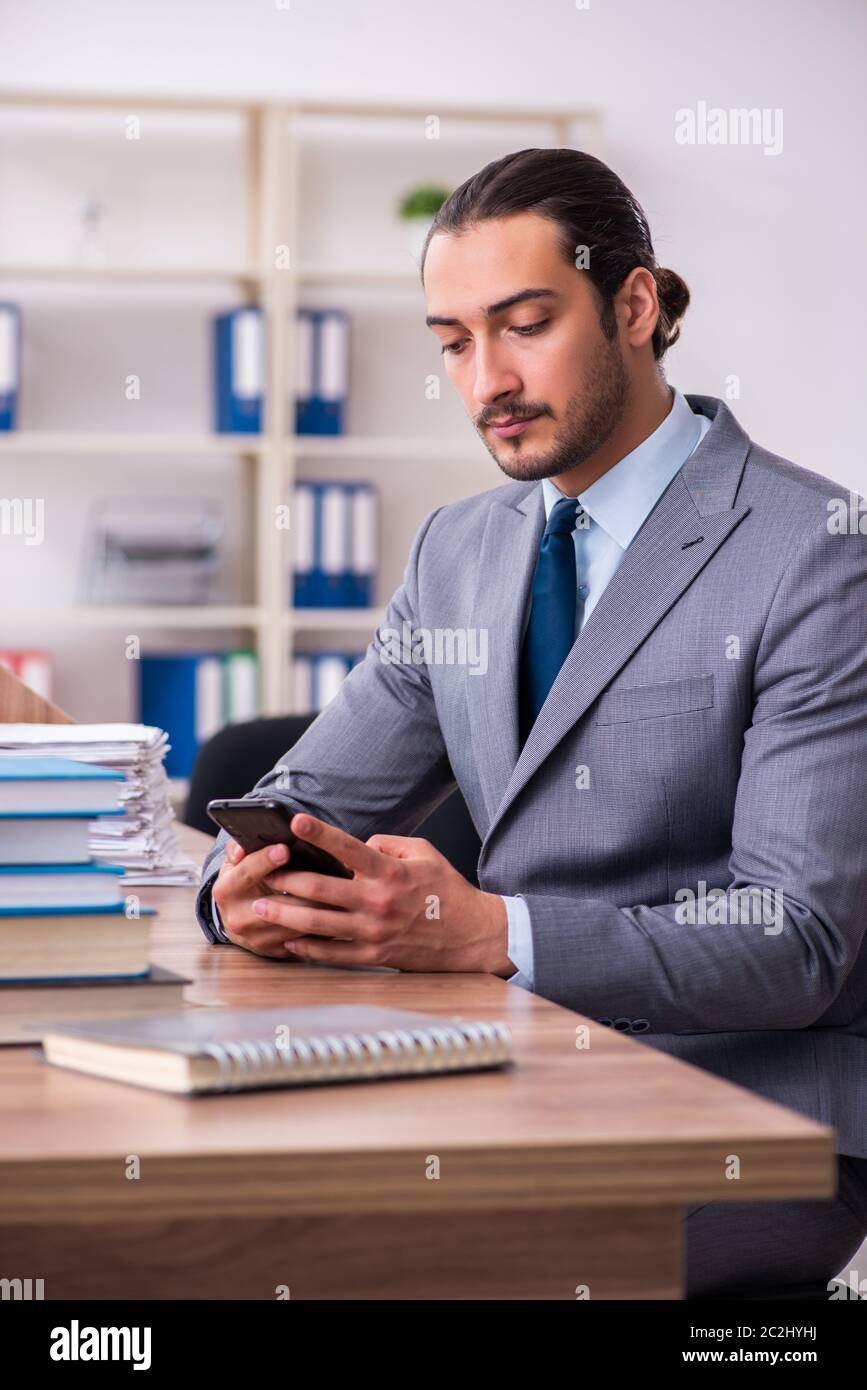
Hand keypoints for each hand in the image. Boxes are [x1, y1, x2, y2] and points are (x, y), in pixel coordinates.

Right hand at [212, 838, 336, 959]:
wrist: (238, 917)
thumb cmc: (244, 880)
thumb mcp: (236, 861)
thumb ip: (238, 848)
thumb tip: (241, 848)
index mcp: (226, 890)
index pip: (246, 874)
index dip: (265, 860)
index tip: (285, 849)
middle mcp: (237, 918)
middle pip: (277, 903)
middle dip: (304, 888)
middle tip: (326, 874)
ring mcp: (256, 939)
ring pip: (295, 924)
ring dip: (319, 908)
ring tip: (340, 891)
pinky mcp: (274, 952)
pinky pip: (304, 940)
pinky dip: (322, 926)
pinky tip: (337, 912)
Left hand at [256, 812, 514, 974]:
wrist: (472, 935)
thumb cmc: (448, 891)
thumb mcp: (425, 853)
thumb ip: (388, 844)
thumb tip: (360, 843)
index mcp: (389, 872)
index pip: (347, 847)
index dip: (319, 833)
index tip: (293, 822)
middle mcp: (377, 901)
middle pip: (320, 888)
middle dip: (286, 879)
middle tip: (262, 871)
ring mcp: (373, 932)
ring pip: (318, 923)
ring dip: (285, 914)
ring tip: (260, 908)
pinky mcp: (374, 956)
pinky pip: (333, 953)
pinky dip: (307, 948)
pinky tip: (288, 941)